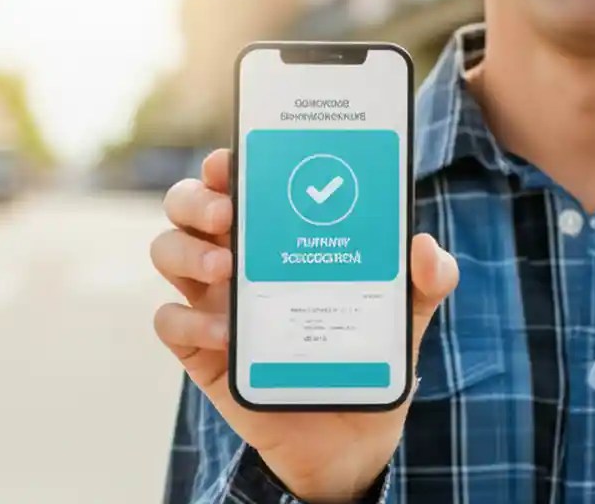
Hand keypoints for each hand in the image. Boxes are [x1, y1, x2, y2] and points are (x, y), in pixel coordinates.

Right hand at [150, 149, 458, 502]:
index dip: (226, 162)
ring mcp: (212, 303)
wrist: (352, 436)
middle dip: (196, 198)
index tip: (235, 158)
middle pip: (186, 205)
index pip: (237, 181)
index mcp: (275, 234)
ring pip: (167, 252)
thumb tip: (425, 247)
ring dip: (187, 251)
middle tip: (228, 214)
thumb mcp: (407, 312)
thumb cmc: (368, 353)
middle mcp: (235, 258)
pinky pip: (168, 323)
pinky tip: (226, 334)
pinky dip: (189, 321)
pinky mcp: (201, 352)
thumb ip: (427, 278)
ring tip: (227, 267)